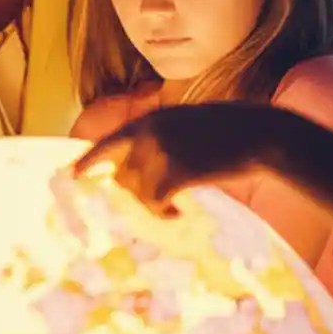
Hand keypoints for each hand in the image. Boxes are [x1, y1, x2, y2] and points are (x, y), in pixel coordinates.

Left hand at [73, 101, 279, 215]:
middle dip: (138, 193)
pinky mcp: (175, 171)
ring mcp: (160, 152)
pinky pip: (156, 204)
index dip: (88, 161)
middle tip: (163, 199)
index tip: (72, 175)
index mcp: (149, 120)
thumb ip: (157, 139)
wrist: (260, 134)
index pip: (107, 143)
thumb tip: (132, 170)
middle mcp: (148, 134)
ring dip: (156, 204)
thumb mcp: (185, 124)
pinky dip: (166, 213)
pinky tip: (181, 210)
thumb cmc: (228, 132)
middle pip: (122, 177)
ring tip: (177, 203)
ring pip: (138, 193)